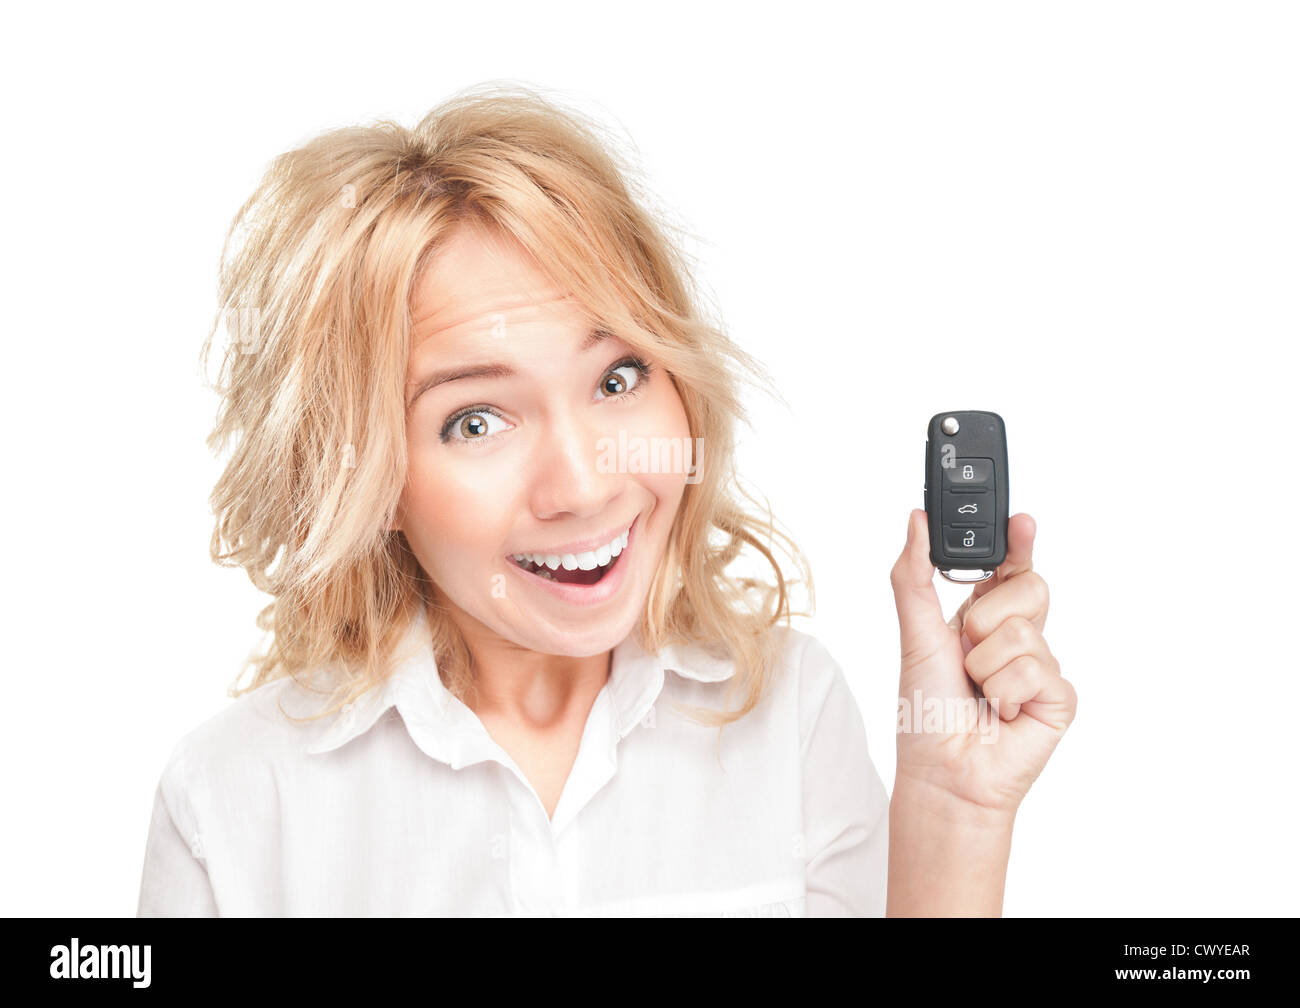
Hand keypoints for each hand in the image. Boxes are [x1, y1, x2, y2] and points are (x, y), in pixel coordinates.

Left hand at [889, 509, 1076, 820]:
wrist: (944, 772)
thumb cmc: (926, 710)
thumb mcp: (914, 634)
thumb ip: (914, 576)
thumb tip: (915, 520)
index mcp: (982, 618)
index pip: (1009, 567)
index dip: (1017, 541)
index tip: (1019, 518)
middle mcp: (1016, 638)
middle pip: (1028, 587)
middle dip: (986, 618)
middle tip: (966, 652)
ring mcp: (1040, 667)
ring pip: (1024, 631)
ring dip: (986, 666)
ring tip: (978, 693)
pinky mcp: (1059, 697)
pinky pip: (1037, 670)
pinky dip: (1006, 694)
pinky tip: (1001, 714)